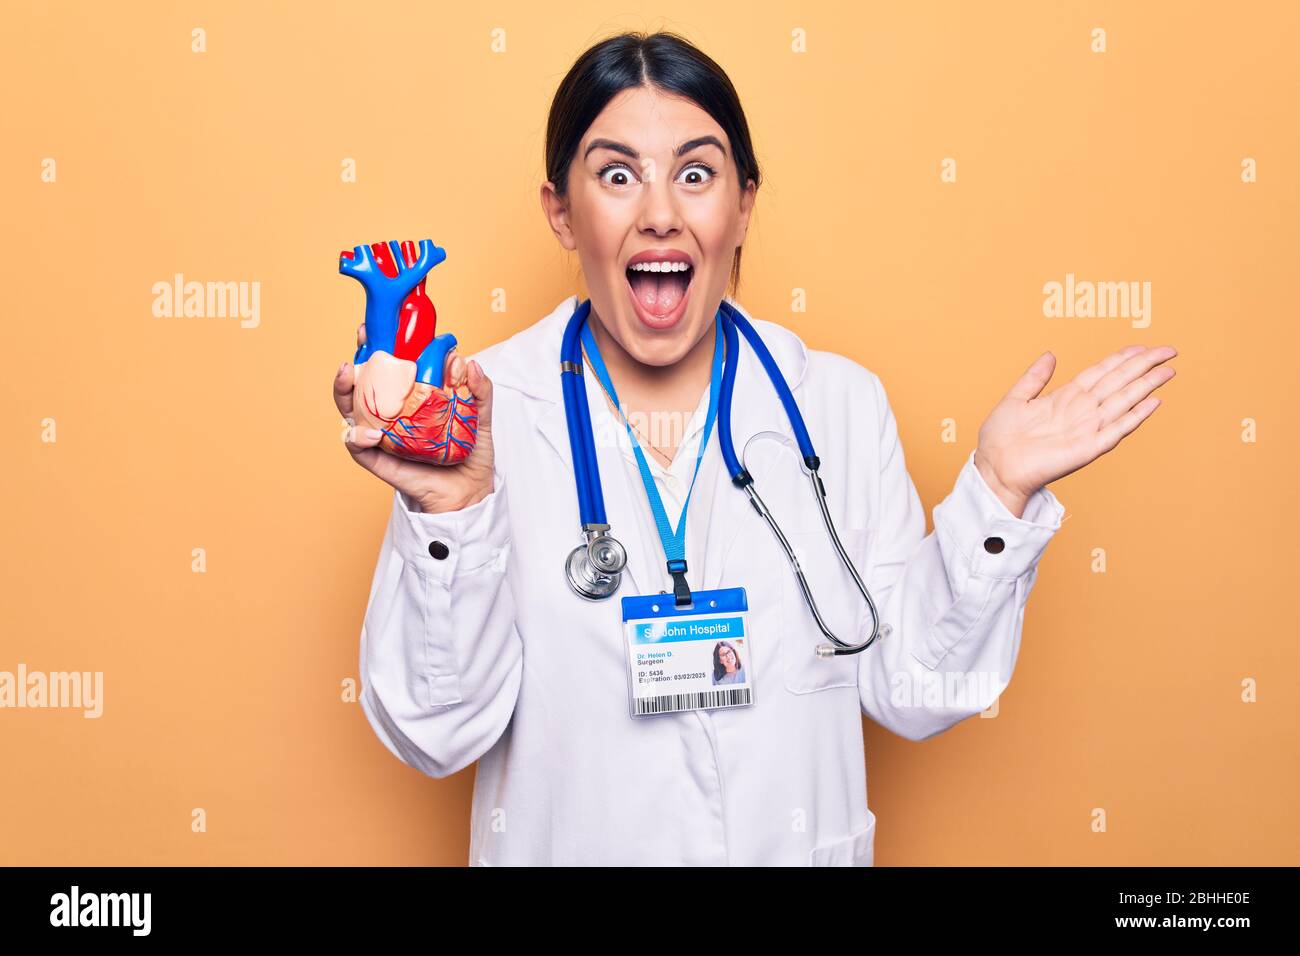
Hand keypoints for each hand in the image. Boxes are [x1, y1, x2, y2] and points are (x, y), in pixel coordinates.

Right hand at [333, 320, 496, 513]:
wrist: (470, 490)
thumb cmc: (469, 450)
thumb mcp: (480, 415)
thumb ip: (480, 390)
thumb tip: (469, 364)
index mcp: (408, 397)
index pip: (385, 366)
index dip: (374, 346)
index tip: (371, 328)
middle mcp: (388, 413)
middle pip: (359, 384)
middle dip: (351, 362)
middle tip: (357, 344)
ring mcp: (380, 435)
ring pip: (348, 410)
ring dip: (342, 390)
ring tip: (348, 376)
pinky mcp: (378, 460)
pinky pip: (357, 446)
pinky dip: (358, 437)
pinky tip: (372, 432)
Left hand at [974, 344, 1176, 515]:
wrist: (994, 468)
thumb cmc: (1000, 439)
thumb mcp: (1015, 399)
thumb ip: (1034, 377)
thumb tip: (1049, 354)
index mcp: (1065, 397)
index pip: (1102, 372)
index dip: (1122, 358)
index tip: (1143, 346)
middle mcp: (1081, 411)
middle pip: (1119, 382)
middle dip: (1144, 365)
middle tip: (1169, 350)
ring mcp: (1086, 429)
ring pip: (1123, 401)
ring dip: (1146, 386)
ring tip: (1168, 370)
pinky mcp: (1087, 448)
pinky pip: (1116, 430)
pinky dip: (1135, 416)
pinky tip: (1153, 402)